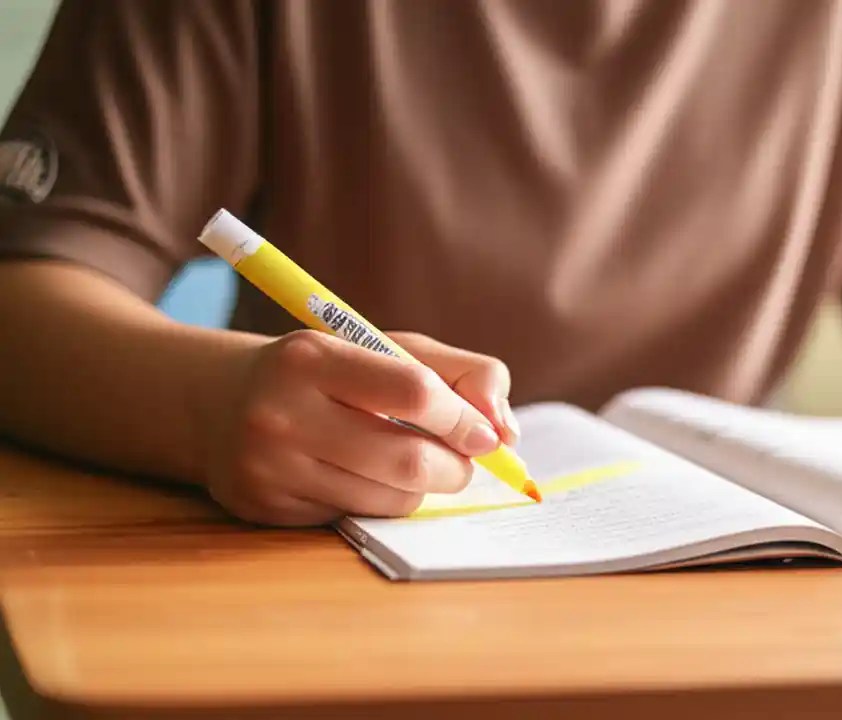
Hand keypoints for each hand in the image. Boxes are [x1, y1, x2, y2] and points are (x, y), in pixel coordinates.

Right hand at [201, 330, 517, 525]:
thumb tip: (505, 433)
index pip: (416, 392)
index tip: (488, 434)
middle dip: (455, 467)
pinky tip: (359, 476)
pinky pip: (355, 518)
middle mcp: (281, 412)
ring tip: (410, 463)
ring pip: (389, 500)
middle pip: (407, 460)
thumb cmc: (327, 372)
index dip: (465, 419)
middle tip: (462, 461)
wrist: (219, 401)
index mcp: (312, 357)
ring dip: (421, 489)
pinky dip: (378, 502)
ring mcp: (269, 467)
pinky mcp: (265, 509)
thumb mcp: (388, 347)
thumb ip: (461, 373)